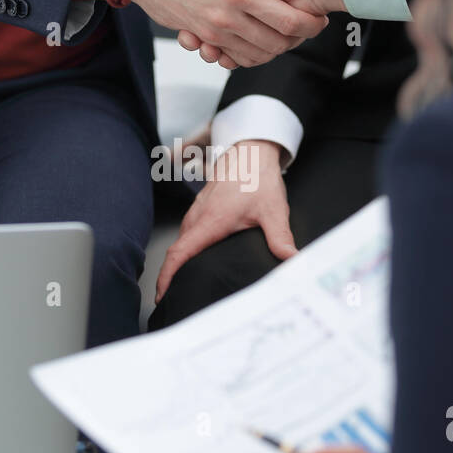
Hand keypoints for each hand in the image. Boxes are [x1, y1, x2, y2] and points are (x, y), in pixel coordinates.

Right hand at [130, 0, 328, 67]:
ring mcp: (213, 29)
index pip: (290, 20)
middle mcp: (228, 14)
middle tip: (308, 29)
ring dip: (276, 50)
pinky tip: (258, 41)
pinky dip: (250, 56)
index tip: (319, 18)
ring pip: (258, 55)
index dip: (311, 23)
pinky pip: (234, 58)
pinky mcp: (201, 36)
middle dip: (299, 40)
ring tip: (286, 35)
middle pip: (278, 43)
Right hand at [154, 140, 294, 302]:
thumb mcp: (273, 210)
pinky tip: (198, 260)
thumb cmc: (258, 177)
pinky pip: (188, 234)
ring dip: (179, 264)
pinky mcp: (200, 209)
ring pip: (182, 243)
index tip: (161, 294)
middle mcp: (198, 217)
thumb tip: (291, 260)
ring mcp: (196, 212)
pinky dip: (187, 251)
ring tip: (183, 287)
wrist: (250, 151)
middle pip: (177, 253)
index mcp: (210, 221)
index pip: (179, 253)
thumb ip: (280, 238)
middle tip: (174, 301)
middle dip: (171, 278)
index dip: (167, 277)